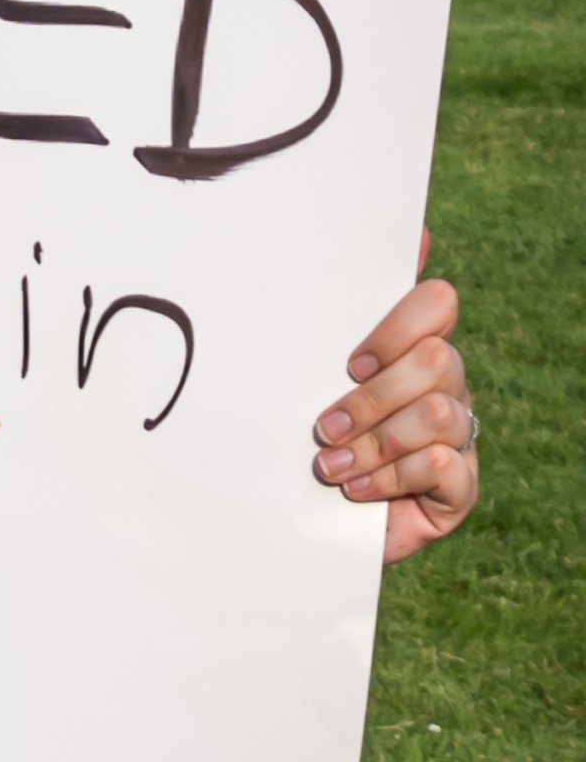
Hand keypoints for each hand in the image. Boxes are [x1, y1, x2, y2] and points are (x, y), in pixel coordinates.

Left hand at [313, 234, 475, 564]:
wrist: (301, 524)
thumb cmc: (307, 440)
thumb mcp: (303, 379)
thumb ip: (329, 317)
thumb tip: (387, 238)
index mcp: (411, 350)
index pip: (436, 302)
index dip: (397, 325)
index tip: (350, 360)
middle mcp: (445, 387)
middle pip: (437, 360)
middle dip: (371, 398)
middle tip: (324, 427)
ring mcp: (459, 437)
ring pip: (439, 413)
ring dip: (374, 443)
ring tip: (330, 467)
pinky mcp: (460, 489)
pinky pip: (444, 465)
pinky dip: (391, 478)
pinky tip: (356, 491)